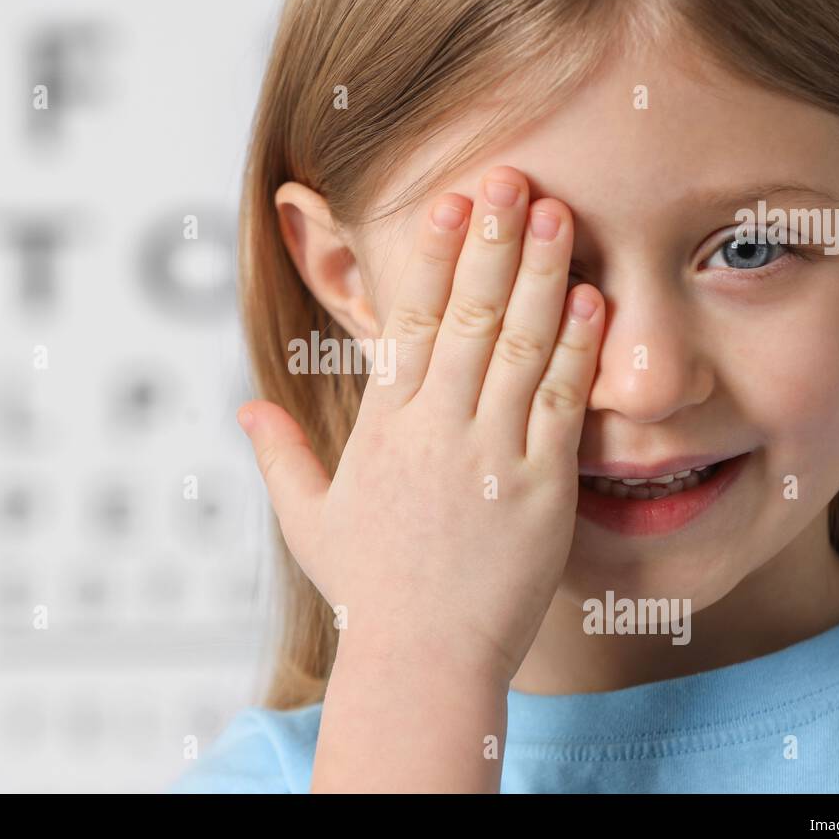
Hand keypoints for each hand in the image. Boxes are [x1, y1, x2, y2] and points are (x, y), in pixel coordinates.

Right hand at [238, 165, 605, 686]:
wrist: (421, 661)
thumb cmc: (368, 592)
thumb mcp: (310, 521)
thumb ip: (281, 457)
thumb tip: (246, 411)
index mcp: (383, 428)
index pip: (410, 323)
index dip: (434, 257)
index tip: (451, 203)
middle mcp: (435, 429)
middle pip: (469, 316)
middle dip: (493, 240)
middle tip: (513, 177)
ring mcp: (489, 456)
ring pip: (519, 346)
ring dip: (541, 275)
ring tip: (559, 214)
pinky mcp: (540, 489)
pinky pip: (561, 404)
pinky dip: (578, 348)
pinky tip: (592, 298)